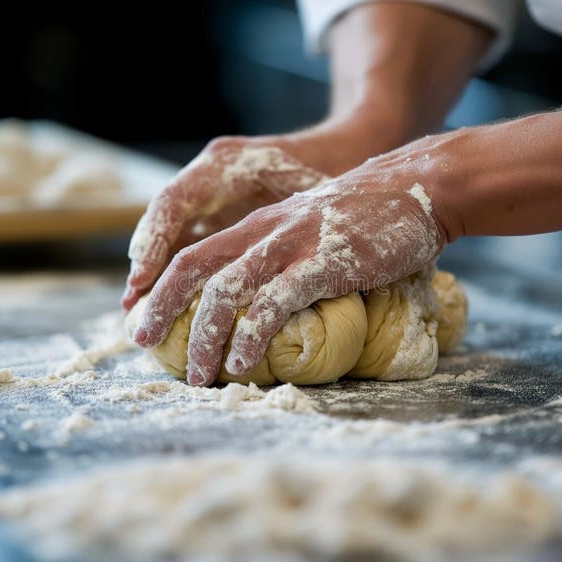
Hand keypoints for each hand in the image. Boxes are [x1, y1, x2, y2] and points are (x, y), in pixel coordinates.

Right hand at [122, 136, 325, 311]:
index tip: (142, 277)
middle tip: (133, 307)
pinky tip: (169, 311)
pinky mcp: (213, 219)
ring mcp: (207, 200)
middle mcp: (207, 180)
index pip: (175, 201)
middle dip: (146, 264)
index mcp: (225, 164)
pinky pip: (186, 248)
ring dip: (155, 276)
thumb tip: (282, 259)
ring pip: (170, 237)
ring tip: (139, 318)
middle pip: (162, 222)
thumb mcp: (315, 187)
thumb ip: (298, 215)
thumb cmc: (323, 169)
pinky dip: (177, 278)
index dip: (154, 240)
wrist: (330, 156)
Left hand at [132, 137, 448, 385]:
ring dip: (204, 335)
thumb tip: (270, 301)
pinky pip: (275, 302)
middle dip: (162, 307)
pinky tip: (240, 362)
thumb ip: (287, 254)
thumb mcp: (313, 227)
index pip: (194, 253)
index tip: (145, 317)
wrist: (420, 186)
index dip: (162, 286)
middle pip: (193, 268)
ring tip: (197, 374)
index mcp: (259, 224)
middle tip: (141, 341)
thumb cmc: (370, 215)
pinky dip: (251, 335)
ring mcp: (293, 244)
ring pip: (226, 290)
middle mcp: (266, 231)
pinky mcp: (325, 263)